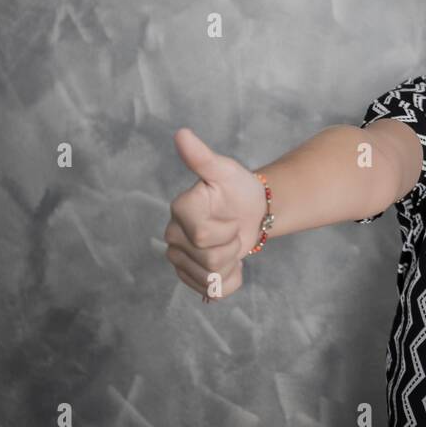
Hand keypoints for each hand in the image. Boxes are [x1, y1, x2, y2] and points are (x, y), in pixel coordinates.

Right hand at [164, 127, 266, 301]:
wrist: (252, 211)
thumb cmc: (238, 188)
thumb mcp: (225, 171)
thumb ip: (202, 157)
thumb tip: (182, 133)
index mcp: (180, 209)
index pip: (202, 235)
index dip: (226, 230)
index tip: (230, 216)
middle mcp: (172, 234)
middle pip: (209, 259)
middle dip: (231, 246)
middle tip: (234, 229)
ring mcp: (178, 258)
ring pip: (211, 277)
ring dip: (232, 262)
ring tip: (232, 244)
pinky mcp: (189, 277)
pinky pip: (213, 292)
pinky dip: (231, 281)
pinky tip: (234, 265)